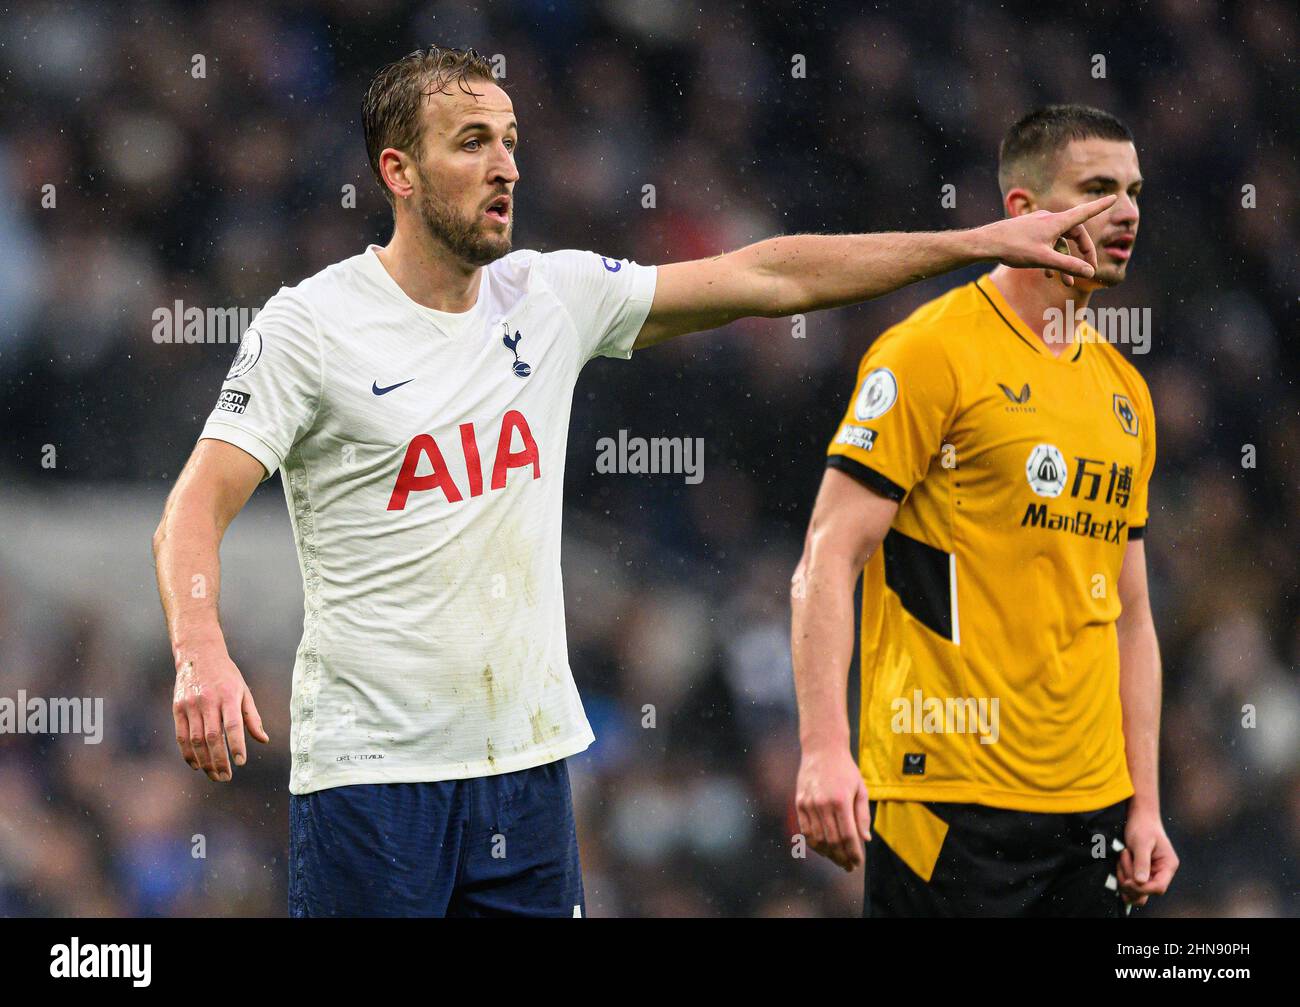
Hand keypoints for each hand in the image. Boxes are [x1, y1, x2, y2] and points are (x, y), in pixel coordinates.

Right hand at [172, 644, 269, 781]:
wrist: (198, 655)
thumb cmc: (226, 675)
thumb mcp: (244, 691)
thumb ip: (252, 717)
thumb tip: (263, 740)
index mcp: (228, 695)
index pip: (233, 725)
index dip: (237, 745)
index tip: (241, 762)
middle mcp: (208, 701)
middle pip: (212, 737)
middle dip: (219, 760)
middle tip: (226, 777)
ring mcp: (190, 705)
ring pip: (195, 740)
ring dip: (205, 761)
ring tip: (214, 775)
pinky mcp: (177, 708)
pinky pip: (181, 736)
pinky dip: (188, 753)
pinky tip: (197, 765)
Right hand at [795, 746, 871, 870]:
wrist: (822, 749)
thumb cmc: (845, 769)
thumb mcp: (860, 789)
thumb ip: (862, 815)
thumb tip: (865, 839)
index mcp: (840, 800)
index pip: (847, 835)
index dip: (853, 852)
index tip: (858, 863)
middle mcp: (822, 804)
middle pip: (832, 840)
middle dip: (842, 857)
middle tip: (849, 866)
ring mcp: (808, 804)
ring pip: (817, 838)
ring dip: (828, 853)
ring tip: (837, 859)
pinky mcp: (799, 803)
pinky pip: (805, 830)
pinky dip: (814, 843)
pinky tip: (823, 848)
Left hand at [976, 194, 1115, 285]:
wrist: (985, 244)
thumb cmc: (1013, 249)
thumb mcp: (1044, 260)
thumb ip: (1068, 266)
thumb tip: (1090, 272)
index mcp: (1056, 222)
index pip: (1085, 212)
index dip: (1100, 206)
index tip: (1114, 197)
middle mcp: (1049, 220)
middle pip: (1075, 234)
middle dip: (1083, 253)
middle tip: (1089, 270)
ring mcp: (1038, 226)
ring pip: (1059, 243)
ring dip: (1064, 262)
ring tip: (1066, 284)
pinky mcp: (1028, 233)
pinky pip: (1046, 245)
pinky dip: (1050, 258)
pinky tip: (1047, 275)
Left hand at [1117, 806, 1178, 906]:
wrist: (1139, 817)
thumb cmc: (1143, 827)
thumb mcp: (1141, 842)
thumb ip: (1142, 862)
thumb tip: (1140, 882)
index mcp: (1167, 866)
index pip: (1158, 888)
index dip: (1142, 889)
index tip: (1128, 880)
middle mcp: (1161, 873)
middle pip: (1146, 893)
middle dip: (1130, 881)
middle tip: (1123, 858)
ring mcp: (1150, 874)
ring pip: (1136, 891)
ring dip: (1124, 878)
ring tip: (1122, 857)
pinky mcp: (1140, 873)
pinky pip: (1130, 884)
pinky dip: (1122, 876)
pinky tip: (1120, 861)